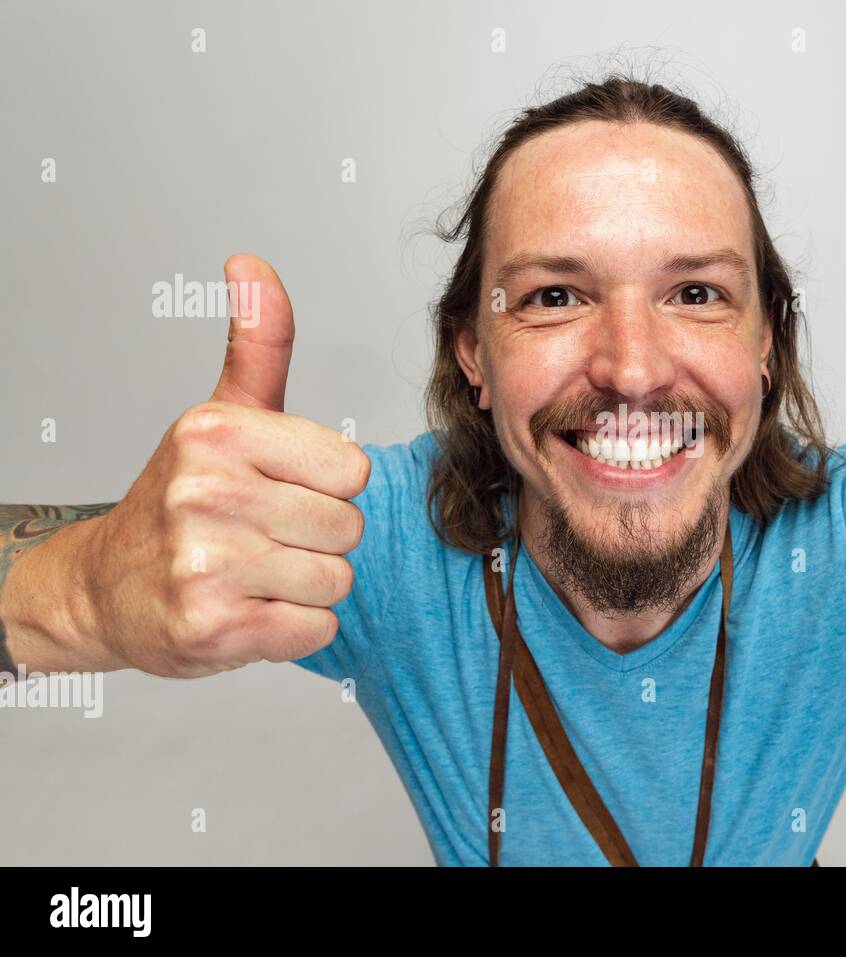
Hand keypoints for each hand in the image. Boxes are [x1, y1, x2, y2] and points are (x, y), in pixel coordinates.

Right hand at [77, 255, 369, 676]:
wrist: (105, 586)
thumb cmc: (181, 497)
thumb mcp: (222, 415)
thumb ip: (257, 344)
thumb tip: (251, 264)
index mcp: (218, 433)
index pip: (353, 471)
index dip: (328, 487)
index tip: (281, 489)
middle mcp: (206, 494)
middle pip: (348, 529)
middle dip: (318, 539)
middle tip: (263, 536)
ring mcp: (204, 565)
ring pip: (337, 580)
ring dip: (306, 586)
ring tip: (255, 573)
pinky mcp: (210, 630)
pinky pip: (315, 628)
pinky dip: (293, 628)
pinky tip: (248, 609)